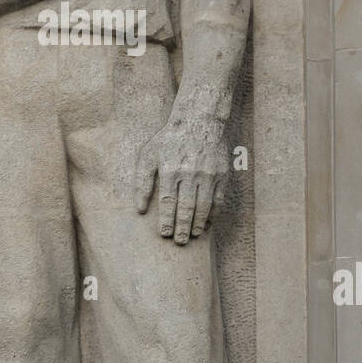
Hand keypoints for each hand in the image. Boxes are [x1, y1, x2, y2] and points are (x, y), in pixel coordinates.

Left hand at [134, 114, 229, 244]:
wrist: (199, 121)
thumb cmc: (169, 140)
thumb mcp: (148, 154)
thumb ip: (142, 182)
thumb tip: (139, 208)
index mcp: (170, 169)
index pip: (167, 202)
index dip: (166, 221)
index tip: (164, 234)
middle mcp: (190, 172)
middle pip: (186, 207)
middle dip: (182, 228)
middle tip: (180, 241)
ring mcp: (208, 174)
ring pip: (203, 206)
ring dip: (198, 223)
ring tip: (193, 235)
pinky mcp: (222, 174)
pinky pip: (218, 199)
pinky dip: (214, 214)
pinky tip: (208, 222)